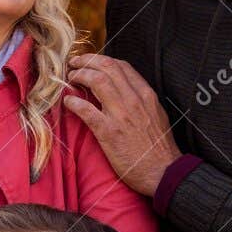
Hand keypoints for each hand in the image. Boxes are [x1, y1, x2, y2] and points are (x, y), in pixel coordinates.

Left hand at [63, 53, 180, 195]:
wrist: (163, 171)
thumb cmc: (159, 147)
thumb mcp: (155, 115)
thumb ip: (140, 101)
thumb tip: (123, 91)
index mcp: (146, 95)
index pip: (122, 66)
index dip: (101, 60)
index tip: (90, 62)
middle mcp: (134, 100)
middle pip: (107, 67)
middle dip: (86, 61)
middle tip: (74, 64)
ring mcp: (121, 115)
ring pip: (97, 81)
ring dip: (79, 75)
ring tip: (70, 78)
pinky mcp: (109, 132)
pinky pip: (87, 110)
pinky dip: (74, 102)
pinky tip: (68, 101)